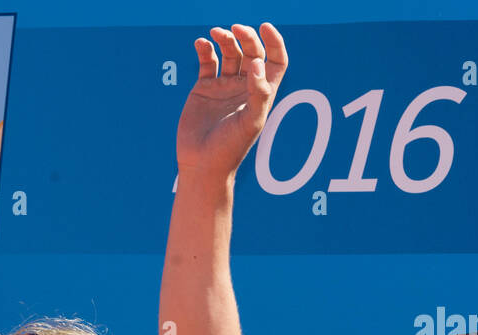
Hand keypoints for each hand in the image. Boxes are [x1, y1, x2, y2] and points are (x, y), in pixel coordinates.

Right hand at [176, 23, 287, 178]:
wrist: (202, 164)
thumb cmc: (230, 148)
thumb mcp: (251, 122)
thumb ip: (258, 92)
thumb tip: (258, 63)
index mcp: (262, 94)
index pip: (275, 61)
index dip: (274, 42)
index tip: (265, 27)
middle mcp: (244, 87)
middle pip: (252, 52)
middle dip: (246, 37)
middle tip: (237, 29)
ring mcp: (224, 86)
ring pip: (229, 53)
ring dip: (225, 39)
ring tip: (216, 34)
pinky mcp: (204, 88)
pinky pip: (207, 62)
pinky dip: (204, 49)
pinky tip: (201, 43)